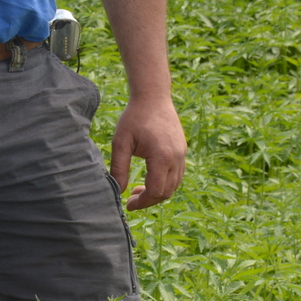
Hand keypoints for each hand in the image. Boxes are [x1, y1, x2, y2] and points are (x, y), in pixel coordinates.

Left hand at [108, 95, 185, 210]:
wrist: (153, 97)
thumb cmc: (134, 117)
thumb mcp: (121, 142)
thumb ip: (118, 168)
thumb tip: (118, 191)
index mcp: (162, 157)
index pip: (156, 191)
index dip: (142, 202)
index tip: (128, 204)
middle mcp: (176, 157)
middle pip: (166, 192)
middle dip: (149, 200)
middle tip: (131, 198)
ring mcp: (182, 154)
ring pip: (174, 185)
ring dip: (157, 192)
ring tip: (138, 189)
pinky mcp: (182, 151)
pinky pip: (177, 175)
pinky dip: (165, 182)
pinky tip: (149, 178)